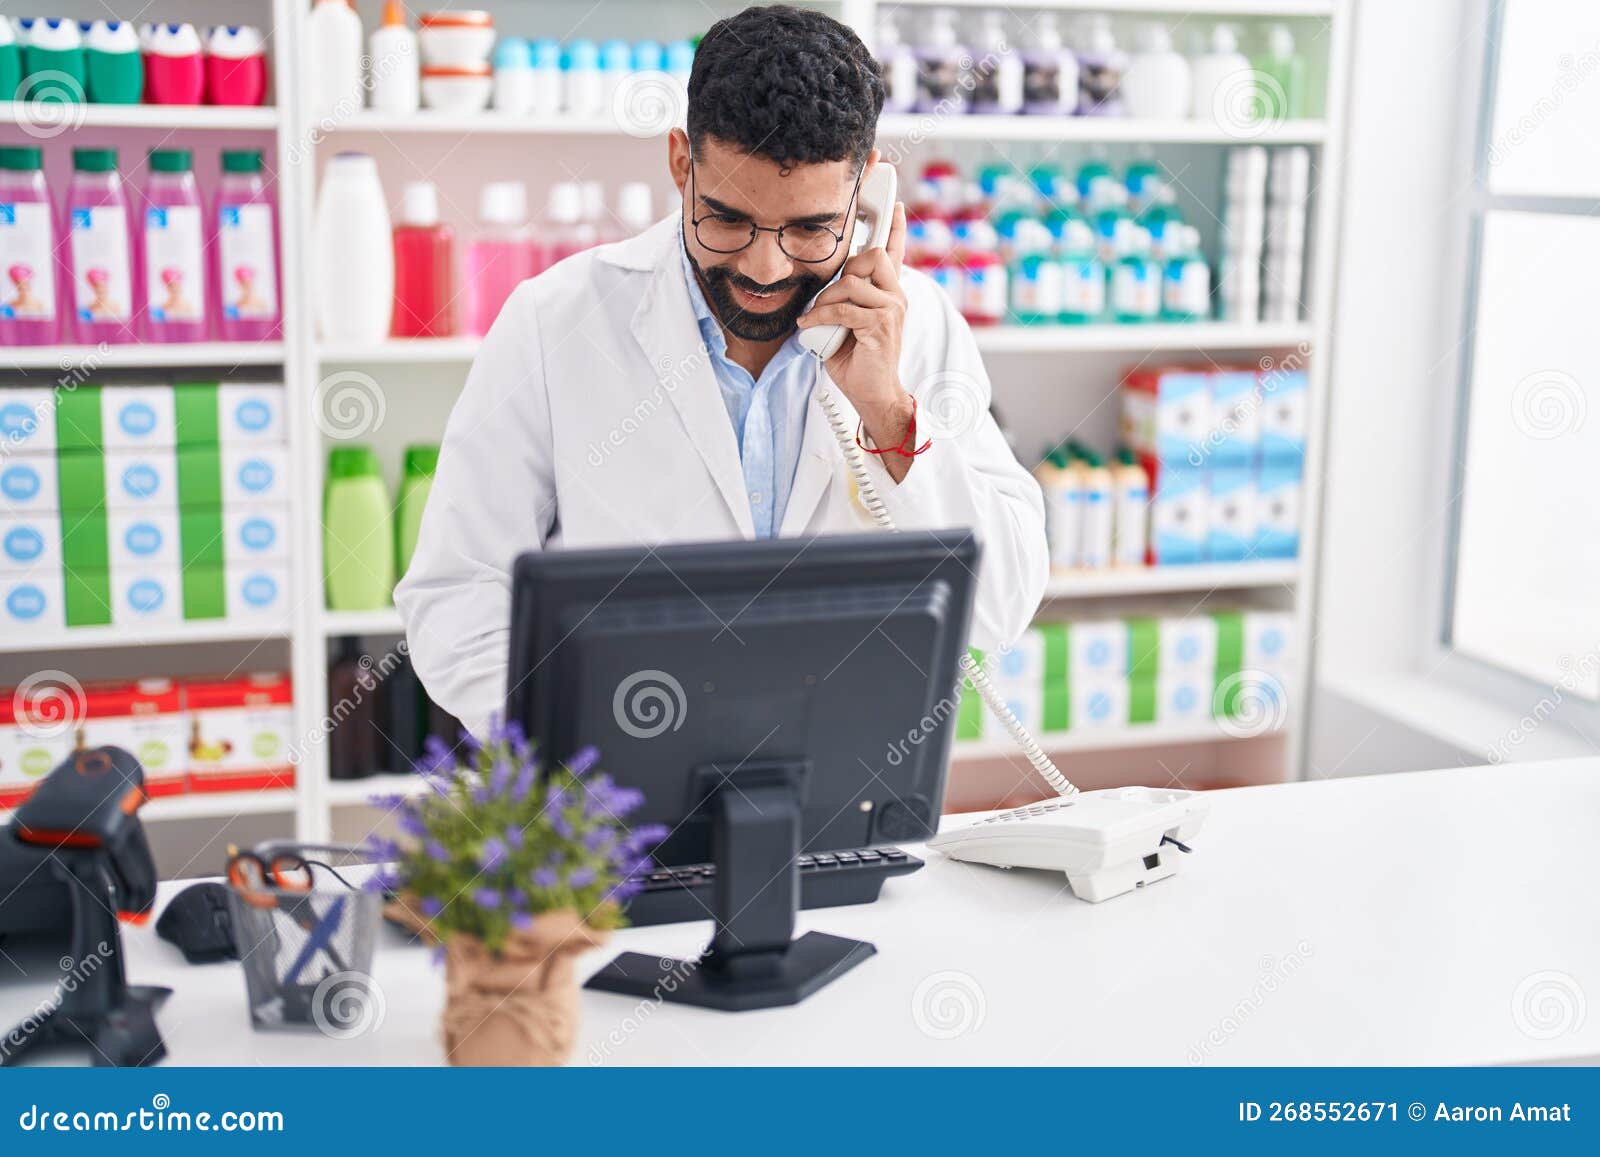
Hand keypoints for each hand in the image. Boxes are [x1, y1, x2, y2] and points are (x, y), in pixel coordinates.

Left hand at [797, 200, 914, 463]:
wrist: (872, 395)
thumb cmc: (855, 358)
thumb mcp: (844, 321)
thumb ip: (841, 297)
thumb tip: (821, 287)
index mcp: (889, 292)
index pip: (894, 250)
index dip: (894, 224)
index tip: (894, 199)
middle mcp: (896, 296)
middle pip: (872, 256)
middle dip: (843, 272)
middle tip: (828, 298)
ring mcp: (892, 310)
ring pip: (854, 282)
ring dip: (828, 300)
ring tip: (818, 319)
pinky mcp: (881, 326)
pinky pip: (845, 309)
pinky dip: (822, 317)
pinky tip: (810, 327)